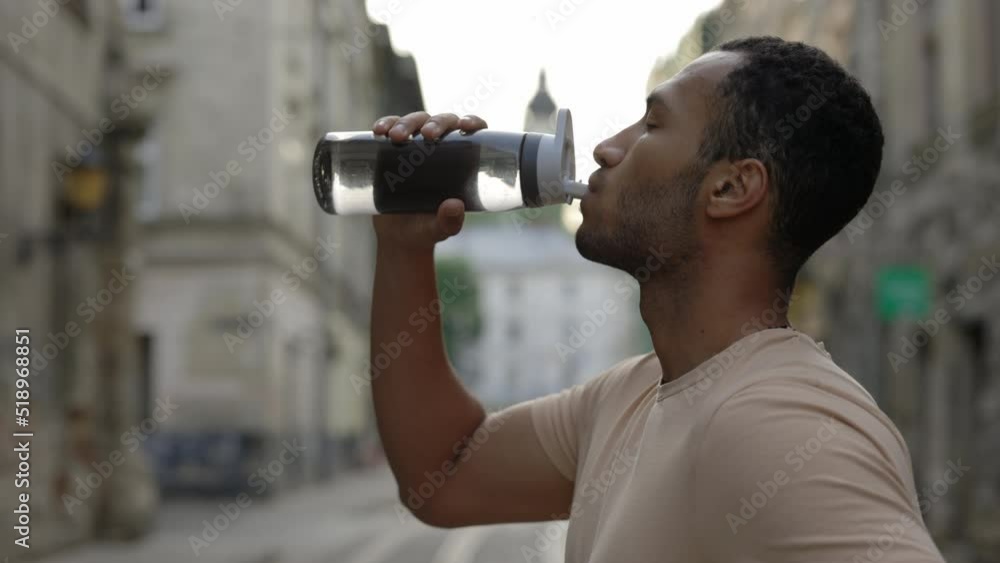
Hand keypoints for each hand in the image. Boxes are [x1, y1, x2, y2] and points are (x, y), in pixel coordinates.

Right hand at [371, 112, 487, 249]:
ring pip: (415, 121)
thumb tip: (455, 206)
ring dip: (406, 122)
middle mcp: (440, 147)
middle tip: (427, 135)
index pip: (471, 133)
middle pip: (441, 122)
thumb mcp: (439, 229)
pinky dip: (385, 123)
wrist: (397, 236)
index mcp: (461, 161)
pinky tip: (379, 130)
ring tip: (396, 137)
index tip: (465, 125)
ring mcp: (415, 145)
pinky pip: (390, 127)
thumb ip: (449, 222)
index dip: (472, 121)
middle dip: (435, 123)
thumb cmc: (426, 229)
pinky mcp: (391, 148)